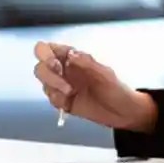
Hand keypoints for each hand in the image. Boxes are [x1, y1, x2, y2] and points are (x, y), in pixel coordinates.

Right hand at [32, 41, 156, 131]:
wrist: (123, 113)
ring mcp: (63, 86)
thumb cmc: (116, 89)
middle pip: (40, 66)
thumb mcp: (105, 74)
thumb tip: (71, 54)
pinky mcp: (63, 101)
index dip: (45, 54)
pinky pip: (51, 99)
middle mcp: (65, 70)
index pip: (48, 48)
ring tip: (70, 93)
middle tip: (64, 83)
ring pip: (44, 83)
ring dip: (54, 88)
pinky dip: (57, 101)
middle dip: (48, 75)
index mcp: (73, 58)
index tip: (55, 64)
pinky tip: (70, 103)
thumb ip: (87, 63)